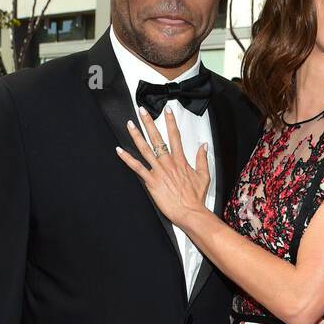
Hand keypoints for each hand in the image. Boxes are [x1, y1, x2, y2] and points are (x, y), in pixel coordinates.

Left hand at [115, 106, 209, 227]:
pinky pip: (137, 167)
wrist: (190, 212)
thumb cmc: (196, 197)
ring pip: (145, 149)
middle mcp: (168, 163)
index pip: (175, 136)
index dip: (171, 121)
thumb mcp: (204, 176)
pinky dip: (127, 158)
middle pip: (157, 138)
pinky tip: (120, 151)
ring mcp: (158, 171)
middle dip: (149, 123)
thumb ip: (202, 159)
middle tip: (142, 111)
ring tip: (130, 125)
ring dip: (136, 136)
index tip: (167, 111)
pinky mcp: (151, 181)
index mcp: (180, 160)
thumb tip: (204, 146)